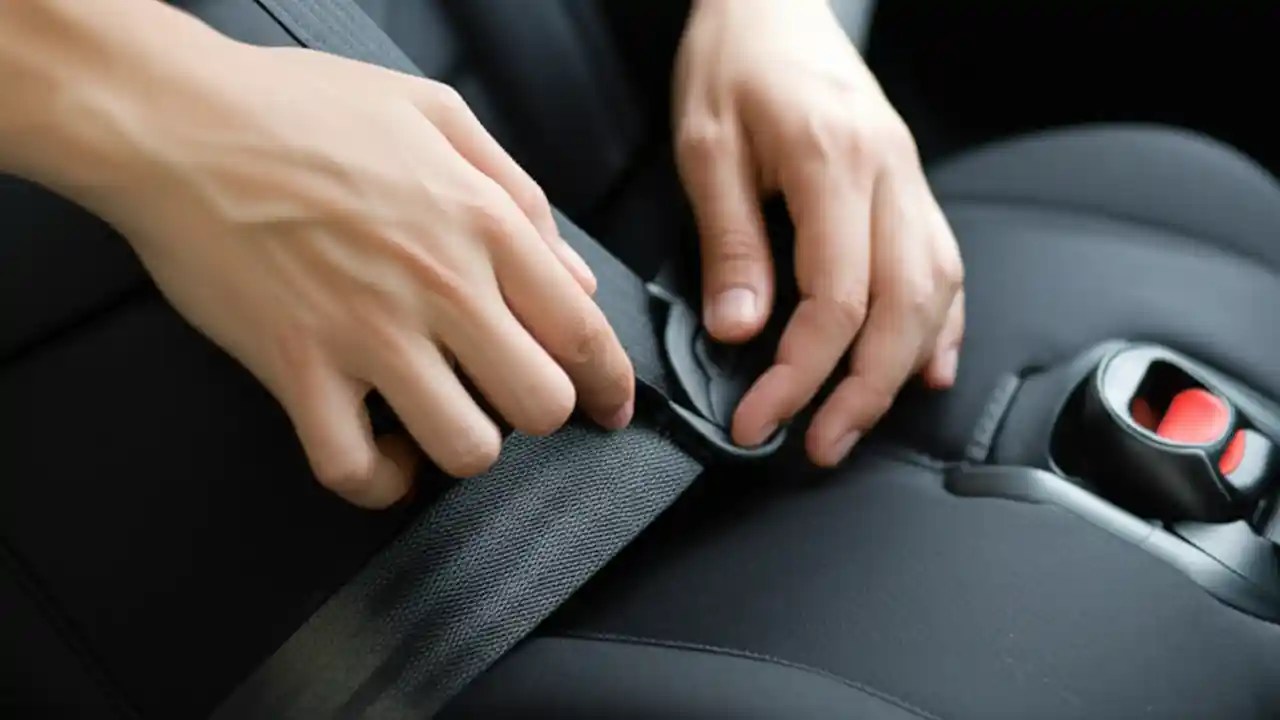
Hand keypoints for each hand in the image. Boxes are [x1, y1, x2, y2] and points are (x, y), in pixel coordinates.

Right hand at [68, 29, 633, 505]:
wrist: (177, 121)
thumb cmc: (301, 109)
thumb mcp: (436, 114)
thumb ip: (519, 196)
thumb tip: (574, 280)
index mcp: (482, 222)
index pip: (582, 333)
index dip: (611, 384)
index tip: (610, 407)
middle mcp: (438, 285)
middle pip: (541, 404)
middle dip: (537, 410)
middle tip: (505, 390)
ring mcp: (366, 334)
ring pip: (466, 447)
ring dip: (464, 443)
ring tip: (442, 414)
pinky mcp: (296, 368)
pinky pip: (352, 469)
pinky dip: (377, 478)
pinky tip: (381, 448)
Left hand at [673, 0, 964, 465]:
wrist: (772, 3)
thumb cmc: (733, 64)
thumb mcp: (706, 147)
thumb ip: (731, 242)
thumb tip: (741, 331)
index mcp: (834, 163)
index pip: (838, 298)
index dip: (801, 373)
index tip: (760, 418)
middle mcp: (890, 176)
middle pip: (904, 308)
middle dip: (863, 392)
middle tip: (819, 445)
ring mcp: (910, 181)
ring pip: (937, 293)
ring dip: (902, 369)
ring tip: (860, 422)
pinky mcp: (910, 188)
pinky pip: (945, 267)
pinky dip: (939, 326)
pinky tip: (925, 367)